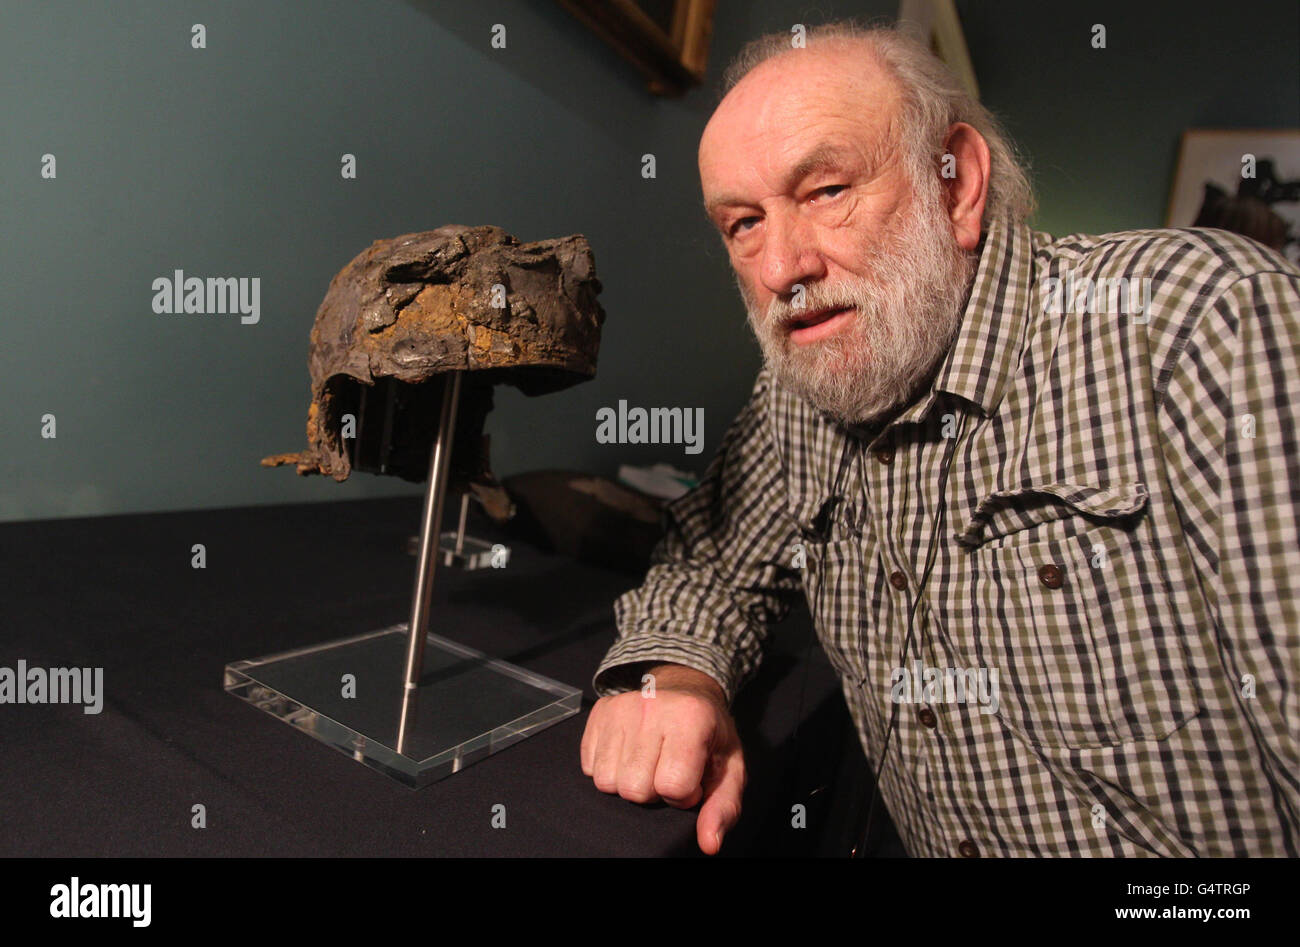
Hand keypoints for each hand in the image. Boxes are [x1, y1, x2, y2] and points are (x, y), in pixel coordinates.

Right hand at [580, 663, 744, 854]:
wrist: (686, 690)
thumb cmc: (709, 734)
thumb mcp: (729, 768)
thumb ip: (723, 807)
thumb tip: (709, 844)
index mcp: (690, 718)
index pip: (673, 786)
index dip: (684, 794)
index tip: (692, 779)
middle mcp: (651, 707)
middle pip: (634, 789)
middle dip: (653, 790)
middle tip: (667, 771)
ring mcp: (620, 708)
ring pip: (607, 781)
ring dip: (628, 782)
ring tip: (649, 763)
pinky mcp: (600, 712)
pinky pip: (589, 767)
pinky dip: (609, 769)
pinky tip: (630, 753)